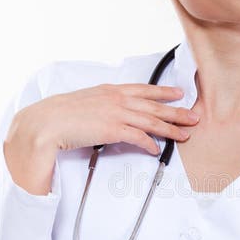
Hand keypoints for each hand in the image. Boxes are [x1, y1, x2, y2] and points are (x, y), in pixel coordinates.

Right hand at [10, 81, 199, 155]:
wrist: (46, 122)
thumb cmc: (59, 114)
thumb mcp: (84, 102)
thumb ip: (101, 104)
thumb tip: (109, 114)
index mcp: (110, 90)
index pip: (143, 89)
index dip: (163, 92)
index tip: (177, 93)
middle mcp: (116, 99)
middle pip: (154, 106)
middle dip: (176, 112)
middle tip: (193, 116)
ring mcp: (116, 114)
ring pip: (151, 122)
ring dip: (170, 129)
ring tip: (184, 135)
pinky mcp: (113, 130)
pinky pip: (138, 137)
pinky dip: (150, 144)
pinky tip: (156, 149)